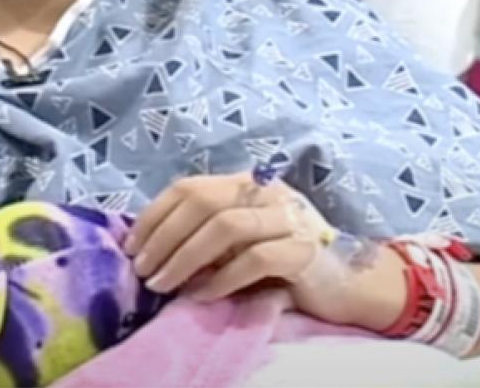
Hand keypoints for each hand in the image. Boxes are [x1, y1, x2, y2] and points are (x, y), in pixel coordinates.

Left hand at [125, 173, 342, 313]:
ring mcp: (289, 218)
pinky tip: (203, 295)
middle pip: (203, 202)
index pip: (189, 187)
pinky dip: (223, 278)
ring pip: (226, 226)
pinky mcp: (305, 251)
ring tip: (164, 284)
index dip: (154, 215)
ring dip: (186, 257)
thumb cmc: (282, 263)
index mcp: (245, 184)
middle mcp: (267, 192)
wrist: (348, 285)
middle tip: (143, 270)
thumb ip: (204, 235)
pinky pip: (256, 259)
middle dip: (164, 237)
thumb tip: (148, 248)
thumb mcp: (238, 243)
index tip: (131, 247)